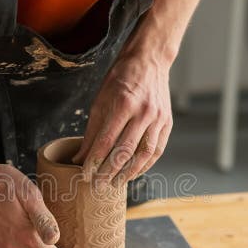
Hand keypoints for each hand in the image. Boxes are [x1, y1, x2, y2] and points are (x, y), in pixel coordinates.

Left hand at [73, 50, 172, 186]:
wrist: (149, 61)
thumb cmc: (120, 80)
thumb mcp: (100, 100)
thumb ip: (92, 131)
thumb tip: (80, 158)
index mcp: (123, 103)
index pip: (106, 141)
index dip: (94, 161)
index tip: (84, 174)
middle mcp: (143, 112)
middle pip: (124, 151)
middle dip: (109, 172)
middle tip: (98, 186)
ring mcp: (158, 118)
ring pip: (143, 154)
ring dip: (128, 173)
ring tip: (115, 183)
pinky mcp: (167, 122)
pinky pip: (157, 150)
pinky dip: (145, 165)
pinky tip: (133, 172)